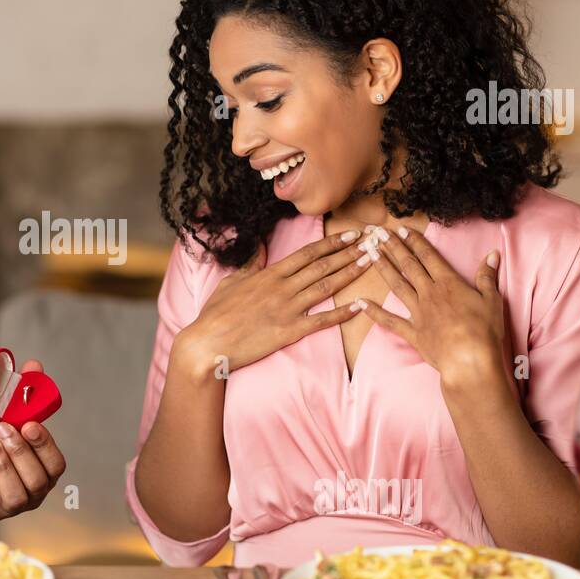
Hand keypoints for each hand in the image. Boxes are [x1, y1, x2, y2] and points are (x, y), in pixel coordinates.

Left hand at [0, 359, 66, 519]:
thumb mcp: (7, 418)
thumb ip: (23, 395)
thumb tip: (34, 365)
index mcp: (44, 470)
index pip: (56, 463)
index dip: (45, 445)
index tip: (28, 423)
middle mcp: (33, 492)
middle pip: (36, 480)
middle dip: (20, 453)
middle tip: (1, 428)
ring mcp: (9, 504)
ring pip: (15, 494)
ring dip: (2, 466)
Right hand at [174, 229, 371, 377]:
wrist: (208, 343)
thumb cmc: (215, 314)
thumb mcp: (231, 282)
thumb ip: (251, 264)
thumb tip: (261, 248)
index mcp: (269, 274)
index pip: (307, 253)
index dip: (331, 243)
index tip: (350, 235)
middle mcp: (282, 288)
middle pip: (322, 266)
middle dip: (349, 253)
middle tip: (371, 243)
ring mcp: (287, 309)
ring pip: (326, 287)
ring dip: (350, 274)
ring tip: (369, 263)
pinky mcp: (289, 331)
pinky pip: (321, 321)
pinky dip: (342, 313)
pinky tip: (360, 306)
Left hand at [359, 226, 506, 388]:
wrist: (468, 359)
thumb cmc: (484, 330)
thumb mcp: (492, 299)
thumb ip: (487, 276)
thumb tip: (493, 254)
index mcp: (448, 283)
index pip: (428, 256)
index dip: (414, 241)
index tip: (401, 229)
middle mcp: (429, 293)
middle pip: (408, 265)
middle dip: (393, 247)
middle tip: (378, 233)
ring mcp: (418, 312)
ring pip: (396, 285)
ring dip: (382, 268)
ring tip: (369, 253)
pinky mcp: (412, 332)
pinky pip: (389, 320)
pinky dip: (374, 312)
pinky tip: (359, 302)